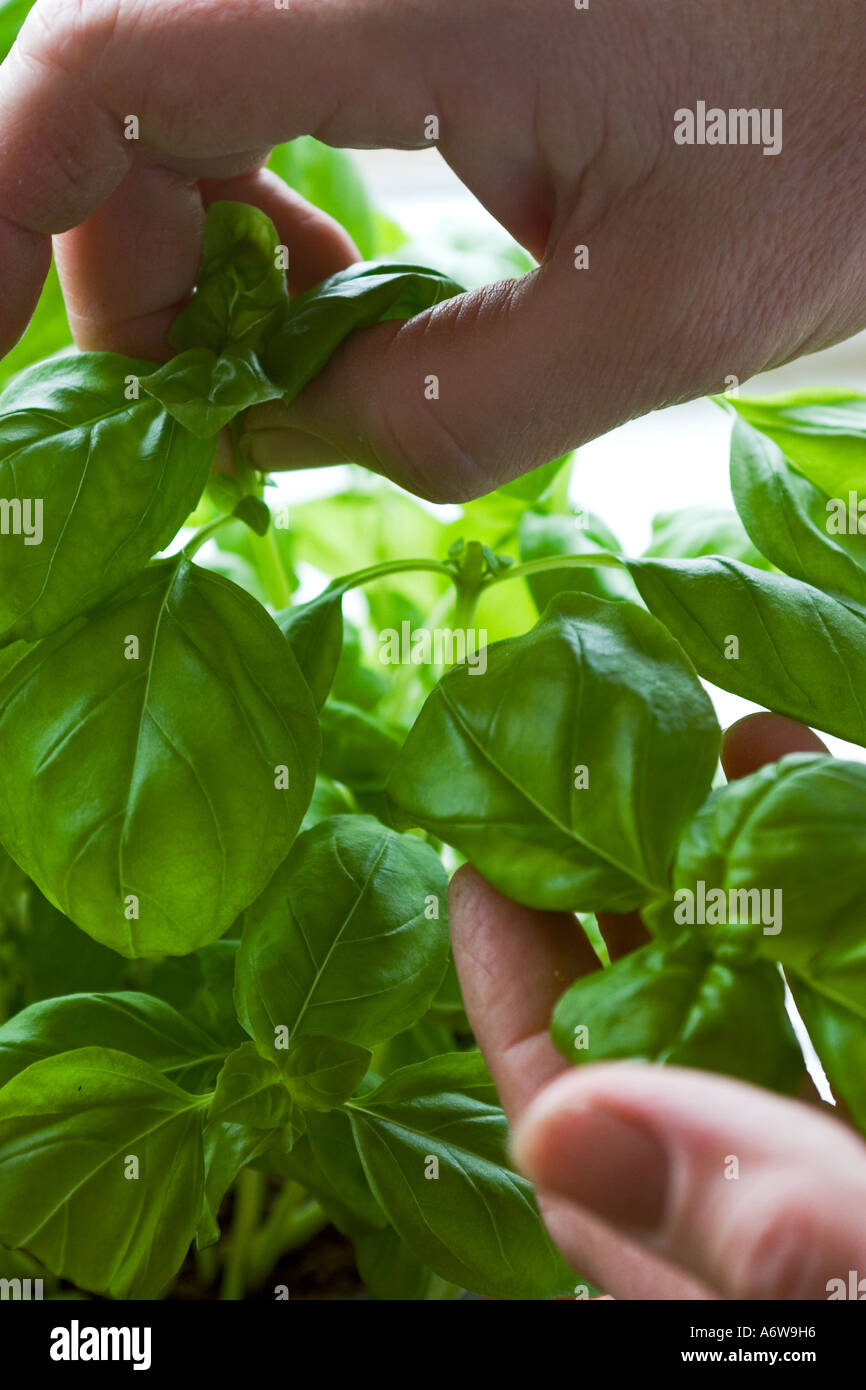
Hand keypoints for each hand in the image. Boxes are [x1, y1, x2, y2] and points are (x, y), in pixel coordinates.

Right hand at [2, 0, 865, 499]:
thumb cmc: (850, 136)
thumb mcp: (653, 325)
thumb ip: (437, 411)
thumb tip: (268, 445)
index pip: (88, 78)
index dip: (1, 224)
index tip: (4, 368)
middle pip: (115, 85)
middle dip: (124, 266)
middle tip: (209, 403)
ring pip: (178, 68)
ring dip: (189, 223)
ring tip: (289, 336)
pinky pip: (263, 54)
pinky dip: (257, 172)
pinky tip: (332, 256)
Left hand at [450, 712, 865, 1299]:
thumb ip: (765, 1231)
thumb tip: (560, 1135)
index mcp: (735, 1273)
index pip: (579, 1135)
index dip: (515, 998)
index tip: (475, 866)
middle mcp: (793, 1200)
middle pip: (669, 1038)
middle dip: (621, 900)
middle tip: (577, 771)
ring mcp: (858, 1141)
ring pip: (782, 989)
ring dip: (742, 865)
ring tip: (713, 743)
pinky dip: (852, 882)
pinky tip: (822, 785)